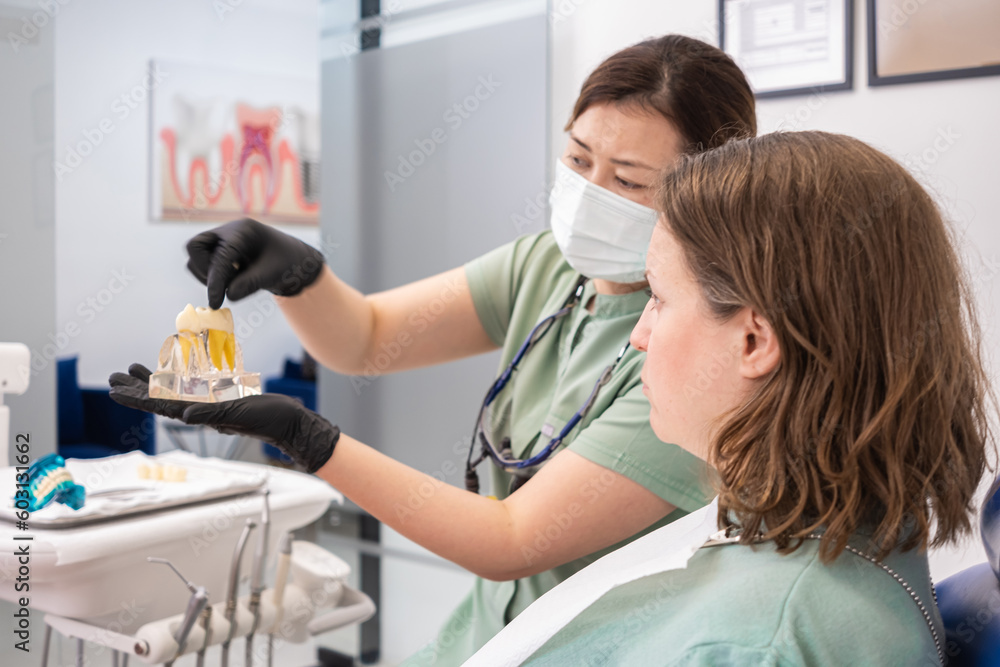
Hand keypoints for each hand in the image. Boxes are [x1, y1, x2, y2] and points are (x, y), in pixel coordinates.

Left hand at [109, 364, 338, 472]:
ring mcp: (213, 404)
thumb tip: (182, 415)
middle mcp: (202, 410)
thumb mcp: (239, 414)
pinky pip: (197, 387)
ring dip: (155, 381)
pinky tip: (176, 372)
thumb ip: (211, 414)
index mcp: (202, 413)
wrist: (292, 423)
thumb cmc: (269, 420)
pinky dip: (184, 379)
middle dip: (137, 387)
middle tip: (114, 376)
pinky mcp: (225, 398)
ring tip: (135, 369)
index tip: (114, 391)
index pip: (161, 405)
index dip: (137, 398)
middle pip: (162, 398)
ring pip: (176, 391)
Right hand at [186, 218, 324, 308]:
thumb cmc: (286, 262)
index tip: (216, 302)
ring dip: (207, 275)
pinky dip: (211, 276)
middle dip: (205, 270)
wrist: (292, 259)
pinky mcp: (218, 252)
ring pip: (195, 257)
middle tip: (224, 286)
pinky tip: (233, 280)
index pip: (220, 255)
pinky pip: (201, 264)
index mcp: (243, 231)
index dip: (216, 281)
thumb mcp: (272, 274)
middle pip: (195, 247)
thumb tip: (229, 295)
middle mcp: (227, 231)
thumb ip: (251, 283)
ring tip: (235, 282)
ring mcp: (220, 240)